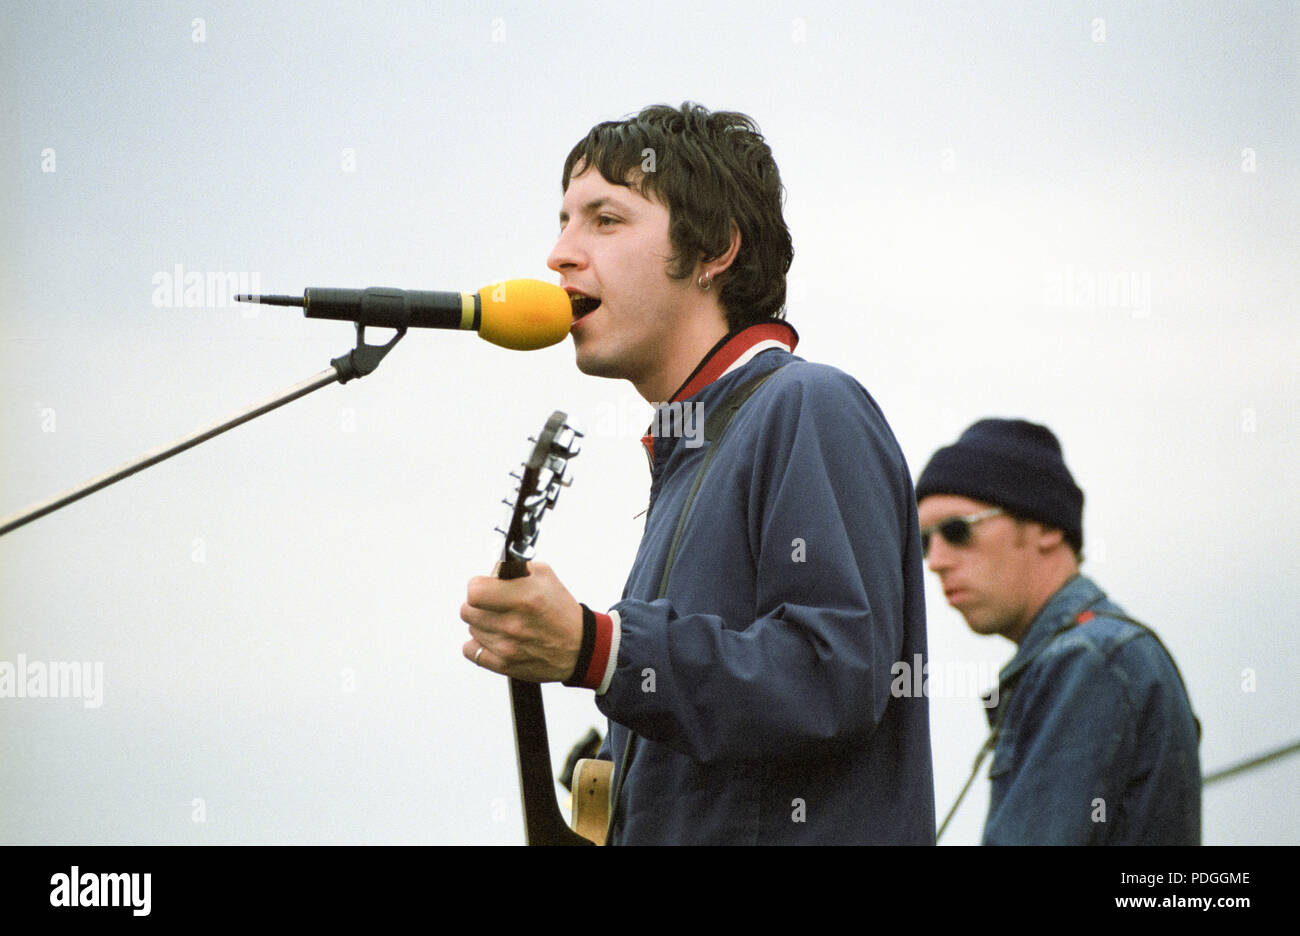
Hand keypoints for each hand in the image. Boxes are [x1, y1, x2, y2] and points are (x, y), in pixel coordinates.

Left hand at [461, 561, 583, 681]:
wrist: (579, 647)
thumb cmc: (561, 612)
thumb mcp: (545, 576)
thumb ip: (514, 568)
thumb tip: (491, 572)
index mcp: (523, 598)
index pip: (474, 591)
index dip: (479, 586)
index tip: (487, 587)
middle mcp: (513, 623)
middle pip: (468, 610)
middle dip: (480, 604)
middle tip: (495, 605)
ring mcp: (506, 647)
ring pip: (472, 628)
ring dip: (483, 623)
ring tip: (503, 622)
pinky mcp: (503, 664)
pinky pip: (470, 650)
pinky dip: (479, 644)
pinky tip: (495, 638)